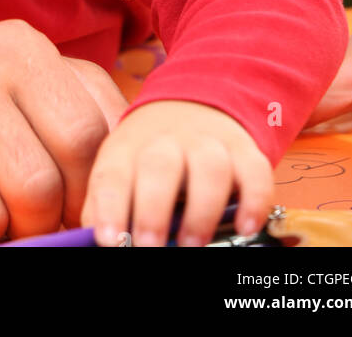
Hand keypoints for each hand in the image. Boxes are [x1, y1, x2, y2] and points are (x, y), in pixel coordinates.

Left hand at [80, 100, 272, 245]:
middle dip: (153, 211)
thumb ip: (105, 204)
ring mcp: (208, 142)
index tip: (109, 240)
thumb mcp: (119, 170)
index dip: (109, 207)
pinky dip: (254, 201)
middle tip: (150, 247)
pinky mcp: (244, 150)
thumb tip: (97, 241)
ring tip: (193, 244)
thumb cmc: (148, 155)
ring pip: (209, 166)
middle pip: (159, 166)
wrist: (191, 105)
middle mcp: (167, 141)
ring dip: (202, 209)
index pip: (113, 174)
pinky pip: (254, 171)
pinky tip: (245, 227)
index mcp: (126, 148)